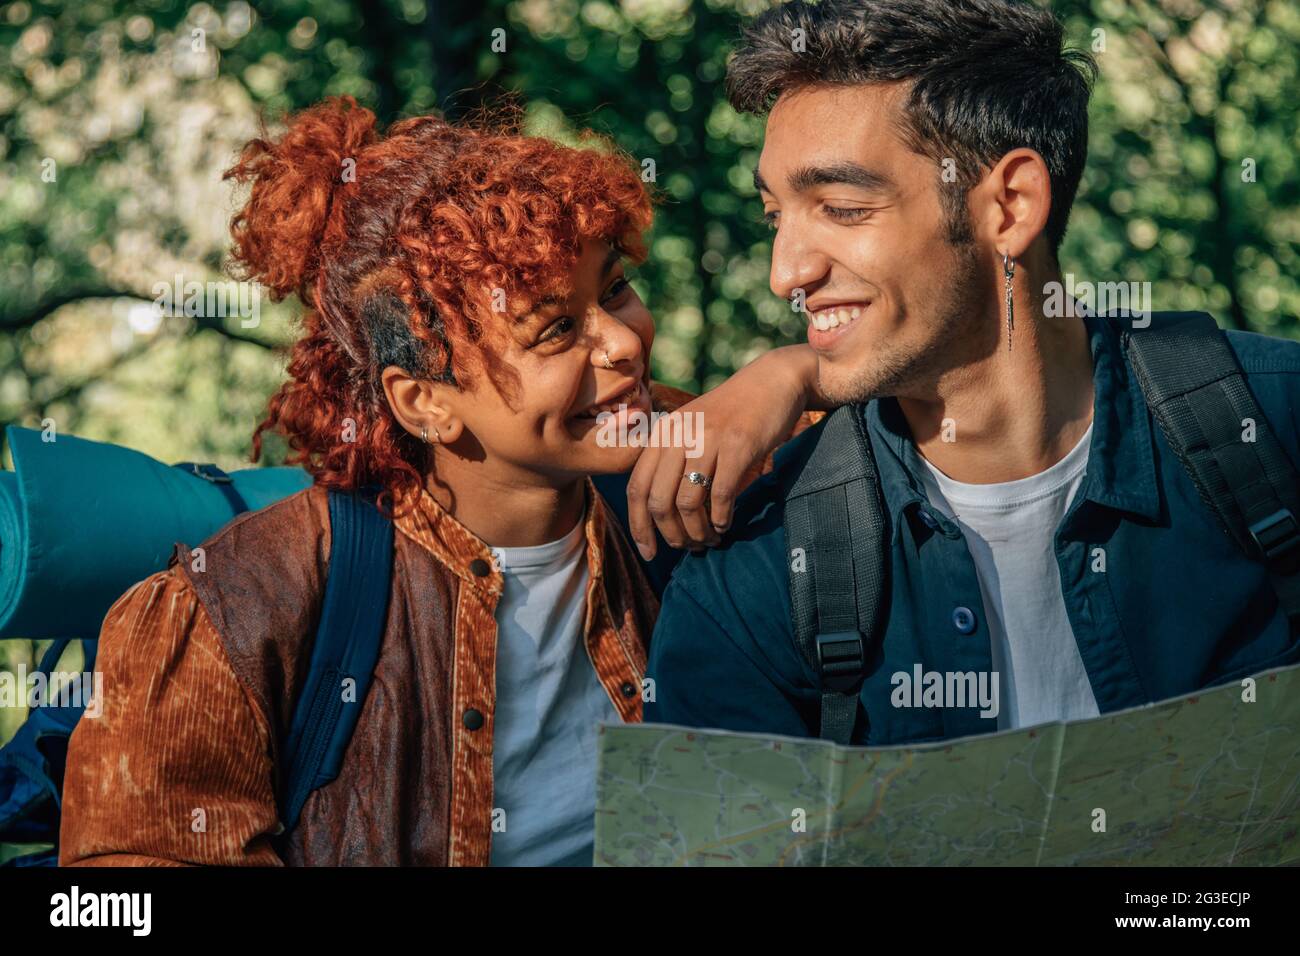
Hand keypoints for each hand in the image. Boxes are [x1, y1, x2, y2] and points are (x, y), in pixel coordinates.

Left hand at [626, 345, 817, 559]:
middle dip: (671, 535)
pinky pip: (721, 494)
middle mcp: (679, 435)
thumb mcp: (692, 430)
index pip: (637, 487)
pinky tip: (725, 524)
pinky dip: (720, 518)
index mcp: (663, 434)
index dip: (639, 526)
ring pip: (687, 502)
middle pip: (658, 501)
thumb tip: (663, 517)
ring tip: (709, 539)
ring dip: (697, 531)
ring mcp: (707, 439)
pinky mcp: (737, 444)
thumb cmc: (731, 414)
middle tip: (688, 547)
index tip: (649, 552)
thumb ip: (674, 462)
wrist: (771, 382)